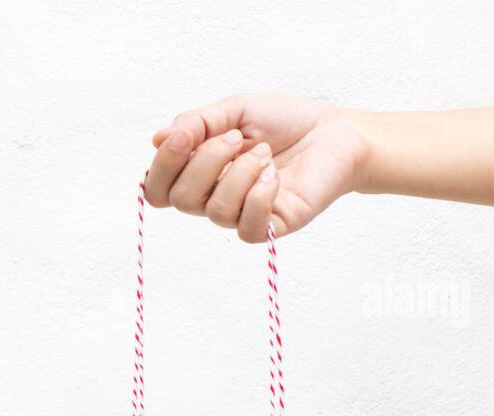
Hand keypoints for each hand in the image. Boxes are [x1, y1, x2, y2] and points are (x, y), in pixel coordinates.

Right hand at [145, 93, 369, 240]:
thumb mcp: (235, 110)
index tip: (186, 135)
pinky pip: (247, 228)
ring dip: (240, 174)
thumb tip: (157, 139)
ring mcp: (241, 216)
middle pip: (181, 200)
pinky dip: (259, 195)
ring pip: (215, 211)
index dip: (164, 166)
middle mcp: (214, 198)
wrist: (336, 131)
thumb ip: (196, 123)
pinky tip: (275, 176)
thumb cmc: (286, 121)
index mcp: (199, 173)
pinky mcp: (271, 228)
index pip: (158, 189)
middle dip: (206, 162)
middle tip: (239, 138)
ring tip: (266, 154)